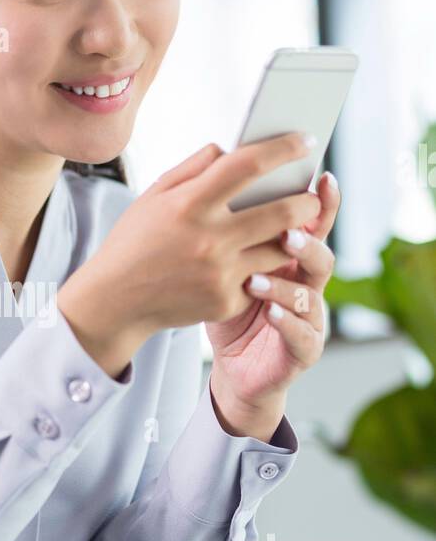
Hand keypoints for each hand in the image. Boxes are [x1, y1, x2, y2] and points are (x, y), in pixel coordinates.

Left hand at [206, 171, 339, 411]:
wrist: (232, 365)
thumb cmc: (228, 306)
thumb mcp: (224, 264)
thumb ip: (231, 229)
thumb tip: (220, 175)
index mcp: (290, 258)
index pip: (311, 225)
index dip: (321, 203)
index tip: (321, 178)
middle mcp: (306, 283)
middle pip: (320, 255)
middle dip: (306, 241)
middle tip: (284, 231)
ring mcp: (309, 317)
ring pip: (311, 294)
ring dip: (285, 285)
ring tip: (255, 279)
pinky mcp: (304, 349)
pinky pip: (303, 334)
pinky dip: (287, 321)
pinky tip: (269, 312)